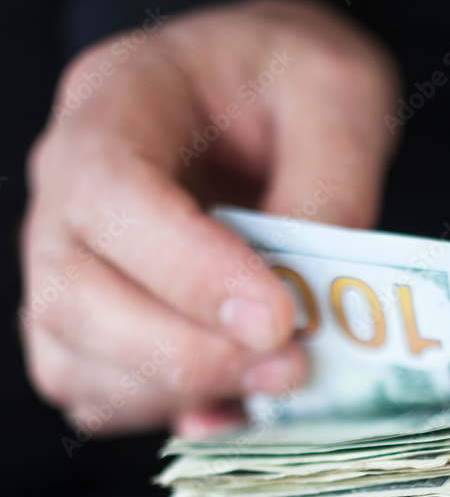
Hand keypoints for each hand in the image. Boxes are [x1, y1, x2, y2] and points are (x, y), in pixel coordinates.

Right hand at [20, 0, 398, 436]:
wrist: (262, 97)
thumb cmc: (291, 83)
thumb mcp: (337, 92)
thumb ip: (329, 188)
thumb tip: (309, 306)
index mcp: (117, 96)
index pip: (110, 191)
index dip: (186, 270)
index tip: (275, 320)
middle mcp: (65, 181)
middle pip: (73, 291)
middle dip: (187, 352)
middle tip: (290, 366)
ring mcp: (64, 255)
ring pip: (71, 355)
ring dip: (175, 391)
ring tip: (273, 380)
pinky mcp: (85, 319)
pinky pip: (92, 390)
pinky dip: (160, 413)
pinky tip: (235, 400)